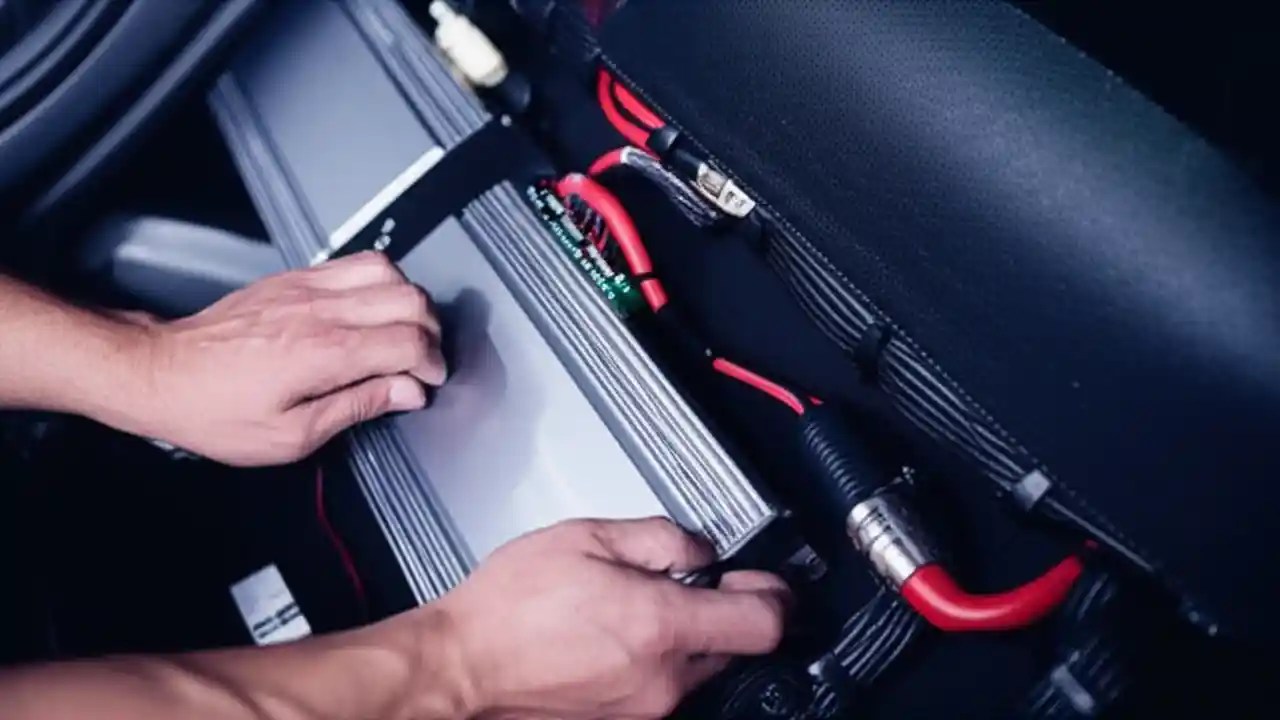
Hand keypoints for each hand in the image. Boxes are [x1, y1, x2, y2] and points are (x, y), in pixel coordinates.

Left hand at [129, 252, 444, 465]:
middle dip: (431, 332)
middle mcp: (321, 310)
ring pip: (389, 270)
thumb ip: (358, 407)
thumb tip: (409, 392)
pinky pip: (356, 262)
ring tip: (403, 332)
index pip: (409, 341)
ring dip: (409, 301)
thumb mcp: (292, 436)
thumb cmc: (218, 411)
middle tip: (423, 361)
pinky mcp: (294, 278)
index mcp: (324, 353)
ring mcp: (307, 286)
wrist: (162, 373)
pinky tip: (373, 311)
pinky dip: (380, 283)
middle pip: (410, 299)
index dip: (433, 364)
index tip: (429, 382)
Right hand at [432, 517, 790, 718]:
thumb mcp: (586, 538)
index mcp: (659, 626)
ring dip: (683, 636)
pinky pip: (662, 687)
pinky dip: (654, 660)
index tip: (762, 578)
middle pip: (735, 647)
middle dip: (721, 610)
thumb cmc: (508, 608)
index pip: (764, 624)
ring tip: (630, 607)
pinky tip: (610, 635)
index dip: (773, 595)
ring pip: (697, 668)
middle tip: (684, 580)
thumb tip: (699, 551)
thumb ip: (659, 538)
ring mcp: (643, 709)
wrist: (459, 668)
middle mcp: (662, 679)